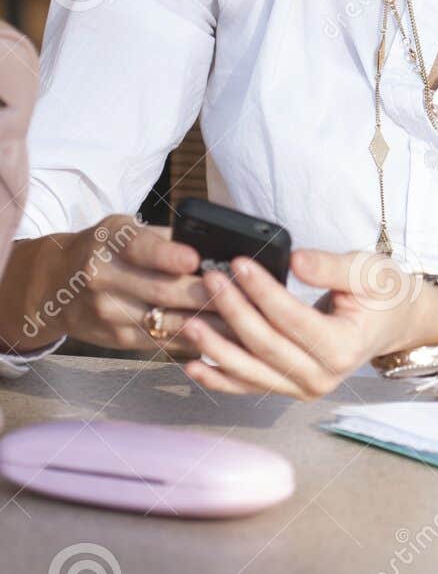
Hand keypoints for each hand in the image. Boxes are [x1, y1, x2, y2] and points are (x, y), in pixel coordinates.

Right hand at [31, 213, 230, 356]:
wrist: (56, 284)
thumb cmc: (106, 250)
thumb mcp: (124, 230)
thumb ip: (164, 239)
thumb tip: (217, 250)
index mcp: (110, 242)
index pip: (140, 248)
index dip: (168, 255)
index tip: (195, 259)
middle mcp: (104, 278)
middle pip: (162, 290)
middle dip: (207, 294)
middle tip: (245, 294)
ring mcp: (108, 313)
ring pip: (167, 321)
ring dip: (209, 323)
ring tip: (245, 320)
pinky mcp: (117, 340)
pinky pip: (162, 343)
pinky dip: (195, 341)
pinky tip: (222, 339)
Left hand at [180, 247, 437, 399]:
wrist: (393, 322)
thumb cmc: (382, 292)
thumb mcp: (365, 271)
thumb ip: (329, 267)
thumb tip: (295, 259)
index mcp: (344, 348)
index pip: (291, 319)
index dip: (262, 291)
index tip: (239, 262)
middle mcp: (323, 377)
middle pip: (266, 344)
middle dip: (234, 311)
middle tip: (209, 280)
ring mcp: (305, 388)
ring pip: (251, 371)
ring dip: (216, 348)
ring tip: (190, 322)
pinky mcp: (290, 388)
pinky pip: (249, 386)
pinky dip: (220, 379)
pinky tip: (194, 366)